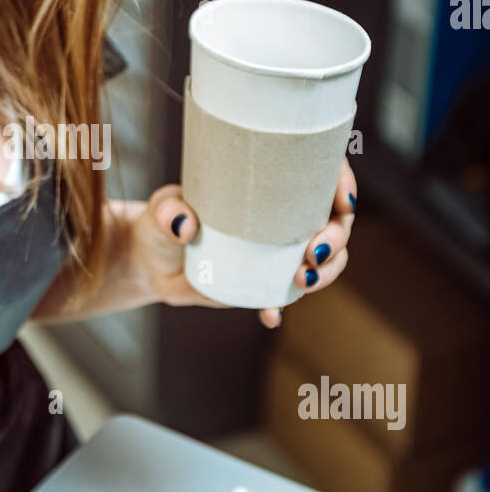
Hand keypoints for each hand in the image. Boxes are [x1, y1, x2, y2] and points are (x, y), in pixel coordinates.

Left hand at [128, 158, 357, 328]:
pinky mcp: (262, 283)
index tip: (343, 202)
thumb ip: (168, 211)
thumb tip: (186, 225)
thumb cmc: (161, 222)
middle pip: (333, 224)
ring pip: (323, 261)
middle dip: (338, 238)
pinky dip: (281, 307)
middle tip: (315, 252)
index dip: (343, 184)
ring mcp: (275, 253)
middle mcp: (280, 219)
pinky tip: (271, 316)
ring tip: (302, 280)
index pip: (321, 175)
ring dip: (326, 273)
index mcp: (268, 187)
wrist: (149, 262)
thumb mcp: (161, 209)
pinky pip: (284, 297)